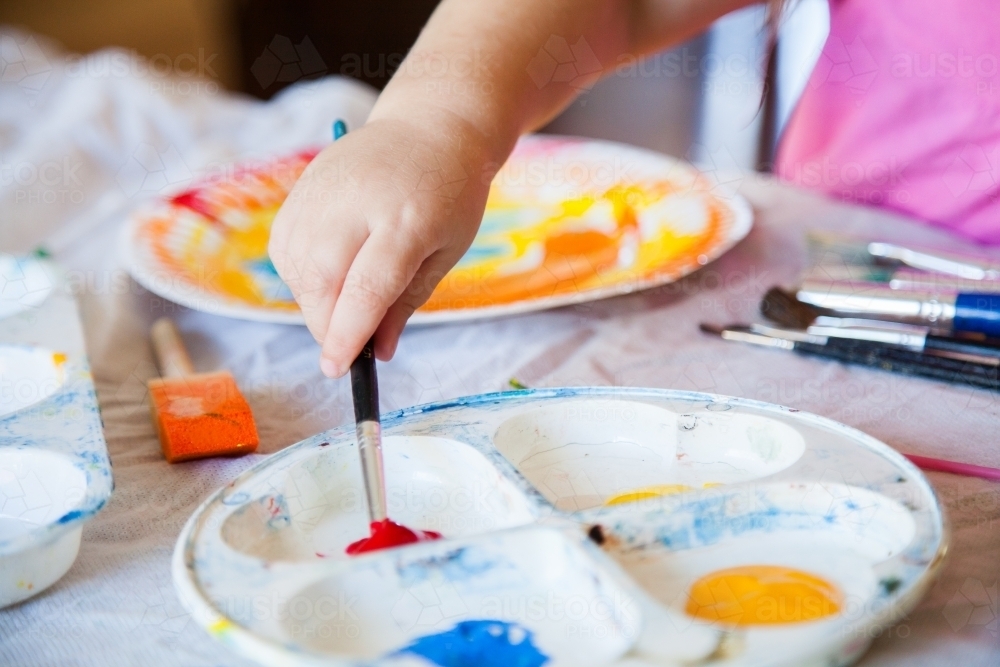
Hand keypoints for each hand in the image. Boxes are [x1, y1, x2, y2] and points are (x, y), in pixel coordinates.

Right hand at [268, 115, 491, 376]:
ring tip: (346, 300)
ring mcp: (322, 191)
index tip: (338, 369)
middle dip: (328, 324)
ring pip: (297, 268)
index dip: (348, 335)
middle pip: (322, 280)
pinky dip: (301, 275)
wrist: (430, 126)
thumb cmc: (450, 194)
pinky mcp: (301, 188)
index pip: (366, 288)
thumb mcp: (446, 252)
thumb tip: (377, 353)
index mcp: (406, 220)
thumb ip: (407, 302)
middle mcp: (356, 202)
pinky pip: (285, 249)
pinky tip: (328, 274)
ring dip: (314, 301)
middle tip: (347, 343)